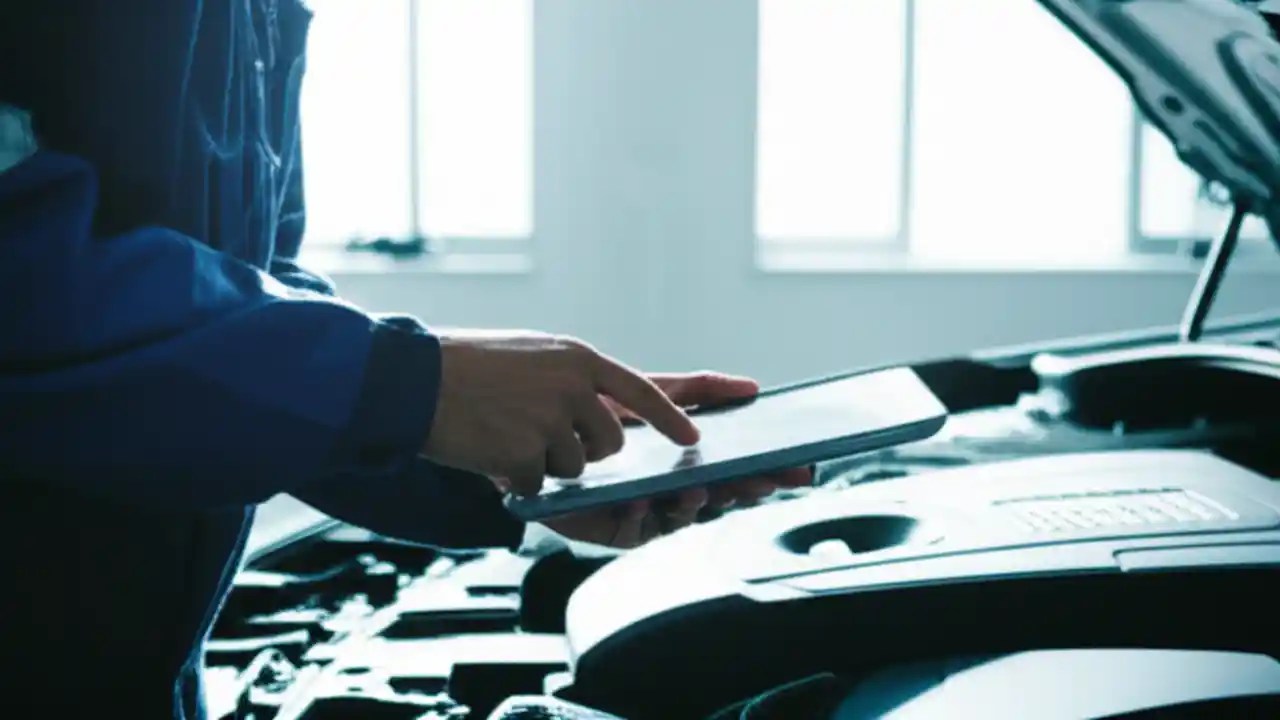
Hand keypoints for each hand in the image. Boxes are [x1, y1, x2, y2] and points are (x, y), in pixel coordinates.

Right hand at [423, 330, 698, 495]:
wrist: (411, 381)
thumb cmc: (467, 369)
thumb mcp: (532, 356)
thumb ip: (572, 379)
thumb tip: (604, 416)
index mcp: (577, 358)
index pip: (642, 390)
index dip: (671, 416)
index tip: (693, 437)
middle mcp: (572, 386)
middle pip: (611, 442)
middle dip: (585, 449)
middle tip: (538, 432)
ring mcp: (552, 420)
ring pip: (576, 467)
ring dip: (545, 463)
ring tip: (504, 432)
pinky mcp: (526, 454)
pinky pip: (540, 484)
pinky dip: (515, 478)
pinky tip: (488, 450)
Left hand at [539, 371, 813, 547]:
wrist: (530, 420)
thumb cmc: (590, 407)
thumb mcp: (650, 390)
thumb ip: (699, 390)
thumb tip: (750, 387)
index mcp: (683, 461)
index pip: (732, 469)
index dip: (762, 469)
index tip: (792, 466)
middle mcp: (669, 488)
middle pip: (718, 495)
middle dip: (744, 489)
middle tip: (768, 479)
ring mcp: (644, 509)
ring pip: (682, 515)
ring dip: (696, 502)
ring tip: (703, 487)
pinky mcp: (611, 528)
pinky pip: (635, 530)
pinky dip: (641, 516)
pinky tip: (642, 501)